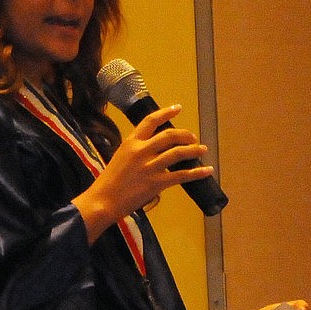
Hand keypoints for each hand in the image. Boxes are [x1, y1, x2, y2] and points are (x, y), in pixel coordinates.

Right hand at [72, 103, 213, 238]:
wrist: (103, 201)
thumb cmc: (109, 182)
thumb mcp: (120, 158)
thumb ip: (136, 151)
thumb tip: (154, 150)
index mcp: (131, 142)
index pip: (151, 121)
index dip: (166, 113)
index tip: (178, 108)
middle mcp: (141, 151)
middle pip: (169, 135)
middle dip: (185, 135)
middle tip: (193, 138)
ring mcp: (150, 166)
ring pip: (179, 152)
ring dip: (194, 150)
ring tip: (203, 150)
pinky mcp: (157, 182)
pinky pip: (182, 175)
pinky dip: (197, 172)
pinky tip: (207, 170)